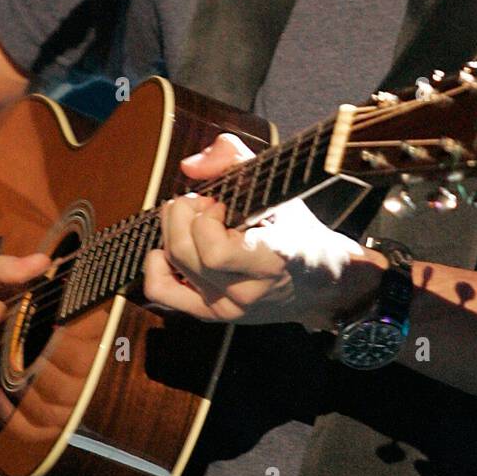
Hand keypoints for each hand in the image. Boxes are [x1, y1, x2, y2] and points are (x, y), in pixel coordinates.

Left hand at [143, 133, 385, 326]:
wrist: (318, 283)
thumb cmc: (297, 232)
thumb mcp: (280, 189)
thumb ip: (237, 161)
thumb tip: (189, 166)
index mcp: (271, 262)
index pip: (215, 252)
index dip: (207, 218)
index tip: (223, 203)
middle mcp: (246, 292)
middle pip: (184, 252)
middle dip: (183, 213)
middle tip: (204, 202)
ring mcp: (226, 308)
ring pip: (171, 264)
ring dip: (173, 230)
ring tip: (196, 219)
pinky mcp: (210, 314)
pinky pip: (161, 291)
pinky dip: (157, 263)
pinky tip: (175, 247)